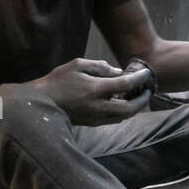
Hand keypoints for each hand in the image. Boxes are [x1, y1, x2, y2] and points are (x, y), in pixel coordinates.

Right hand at [29, 57, 152, 124]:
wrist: (40, 103)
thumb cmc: (57, 81)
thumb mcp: (77, 65)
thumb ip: (99, 67)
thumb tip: (118, 72)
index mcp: (95, 89)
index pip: (125, 84)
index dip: (139, 78)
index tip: (147, 73)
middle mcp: (98, 106)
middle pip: (130, 108)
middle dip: (143, 100)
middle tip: (148, 90)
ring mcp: (95, 117)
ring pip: (123, 117)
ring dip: (134, 108)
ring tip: (138, 97)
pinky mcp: (91, 123)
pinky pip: (113, 120)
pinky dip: (123, 112)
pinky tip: (123, 104)